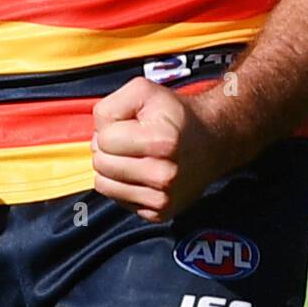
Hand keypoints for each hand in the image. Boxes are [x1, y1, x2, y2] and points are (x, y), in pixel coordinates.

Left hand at [91, 76, 243, 222]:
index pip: (103, 140)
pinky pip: (117, 200)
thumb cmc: (174, 114)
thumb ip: (110, 106)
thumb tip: (96, 134)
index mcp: (162, 142)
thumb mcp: (143, 92)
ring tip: (134, 156)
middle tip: (130, 140)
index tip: (130, 124)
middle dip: (109, 148)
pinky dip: (123, 185)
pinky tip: (141, 172)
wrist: (211, 141)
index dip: (110, 127)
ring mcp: (163, 198)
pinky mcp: (160, 214)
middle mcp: (164, 175)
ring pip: (104, 185)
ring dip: (112, 168)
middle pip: (101, 164)